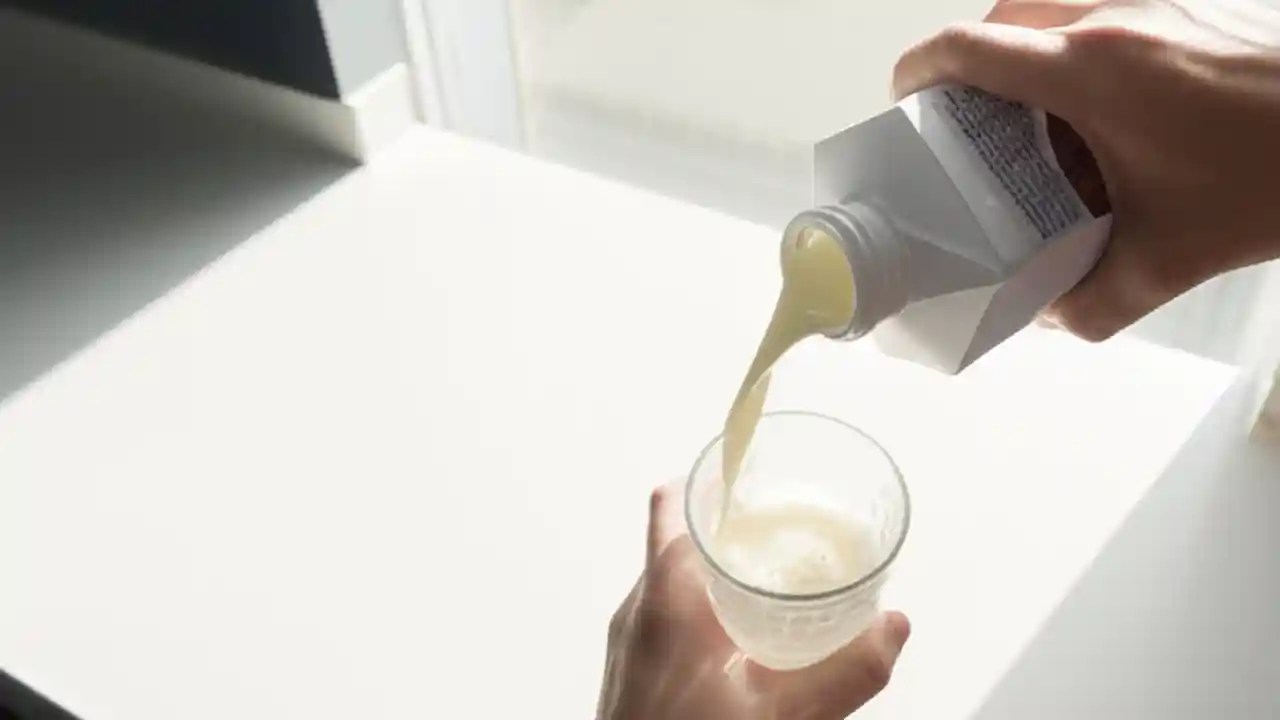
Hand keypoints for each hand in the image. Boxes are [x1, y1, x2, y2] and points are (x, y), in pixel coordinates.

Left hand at [597, 481, 909, 719]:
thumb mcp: (784, 713)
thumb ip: (848, 669)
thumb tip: (894, 628)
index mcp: (666, 597)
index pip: (676, 505)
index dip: (712, 478)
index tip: (751, 464)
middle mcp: (638, 610)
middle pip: (676, 536)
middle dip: (728, 524)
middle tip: (782, 526)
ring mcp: (629, 644)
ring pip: (670, 580)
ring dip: (717, 571)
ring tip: (773, 584)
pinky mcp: (632, 674)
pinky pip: (666, 619)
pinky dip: (705, 610)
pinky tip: (745, 646)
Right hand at [893, 0, 1279, 340]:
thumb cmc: (1276, 174)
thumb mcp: (1172, 257)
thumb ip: (1094, 301)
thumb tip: (1052, 315)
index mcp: (1089, 70)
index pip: (966, 49)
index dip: (916, 72)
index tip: (903, 103)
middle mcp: (1115, 21)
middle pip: (1004, 20)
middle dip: (973, 70)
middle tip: (972, 127)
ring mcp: (1158, 7)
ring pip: (1057, 15)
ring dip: (1031, 63)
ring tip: (1041, 131)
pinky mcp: (1193, 11)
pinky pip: (1109, 22)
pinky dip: (1085, 63)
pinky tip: (1112, 124)